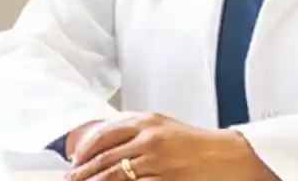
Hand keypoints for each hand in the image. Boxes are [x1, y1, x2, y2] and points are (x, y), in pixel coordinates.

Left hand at [65, 113, 276, 180]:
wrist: (226, 158)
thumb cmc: (195, 144)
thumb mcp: (162, 126)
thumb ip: (134, 129)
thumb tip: (104, 142)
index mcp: (146, 122)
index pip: (103, 134)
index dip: (84, 150)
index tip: (75, 160)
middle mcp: (148, 139)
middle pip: (105, 157)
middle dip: (83, 172)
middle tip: (71, 179)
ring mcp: (156, 162)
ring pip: (114, 175)